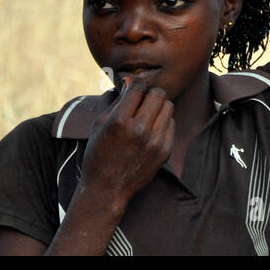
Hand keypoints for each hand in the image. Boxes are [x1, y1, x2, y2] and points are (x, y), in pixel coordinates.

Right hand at [79, 78, 173, 203]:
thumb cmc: (98, 154)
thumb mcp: (99, 124)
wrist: (107, 189)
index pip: (138, 88)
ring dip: (158, 107)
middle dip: (150, 94)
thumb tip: (130, 81)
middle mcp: (139, 130)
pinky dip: (162, 123)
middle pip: (158, 94)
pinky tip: (150, 131)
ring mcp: (155, 142)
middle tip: (142, 103)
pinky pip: (171, 123)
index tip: (133, 91)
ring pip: (168, 106)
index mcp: (119, 121)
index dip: (135, 86)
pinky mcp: (165, 151)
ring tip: (146, 116)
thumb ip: (117, 101)